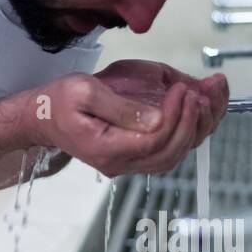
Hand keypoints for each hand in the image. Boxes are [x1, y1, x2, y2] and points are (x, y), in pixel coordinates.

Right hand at [16, 72, 204, 177]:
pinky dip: (188, 131)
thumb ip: (121, 107)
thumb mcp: (84, 91)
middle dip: (192, 122)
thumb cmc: (59, 101)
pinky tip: (198, 108)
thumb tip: (157, 117)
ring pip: (174, 155)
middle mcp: (120, 163)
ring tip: (209, 98)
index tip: (181, 89)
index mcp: (106, 148)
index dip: (174, 115)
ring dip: (196, 128)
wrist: (42, 118)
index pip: (153, 140)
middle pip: (170, 152)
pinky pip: (169, 150)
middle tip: (201, 93)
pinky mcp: (135, 155)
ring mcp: (128, 163)